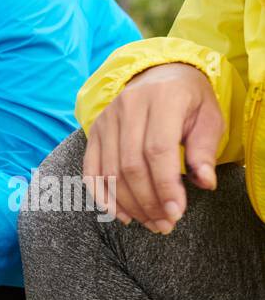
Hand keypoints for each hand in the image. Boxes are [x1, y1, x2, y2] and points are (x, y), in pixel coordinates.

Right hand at [84, 62, 222, 232]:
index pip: (158, 150)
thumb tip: (204, 183)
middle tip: (164, 224)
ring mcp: (106, 120)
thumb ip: (205, 150)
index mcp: (162, 98)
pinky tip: (119, 214)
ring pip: (111, 172)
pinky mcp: (93, 133)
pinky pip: (91, 171)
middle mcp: (128, 106)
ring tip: (148, 222)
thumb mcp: (208, 117)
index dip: (165, 186)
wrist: (158, 76)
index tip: (176, 212)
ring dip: (128, 204)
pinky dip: (102, 196)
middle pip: (131, 165)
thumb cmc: (189, 101)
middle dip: (147, 201)